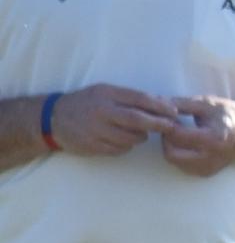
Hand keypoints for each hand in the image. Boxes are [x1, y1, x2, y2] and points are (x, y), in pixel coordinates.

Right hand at [42, 83, 184, 156]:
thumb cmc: (87, 103)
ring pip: (130, 137)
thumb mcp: (105, 93)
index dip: (160, 107)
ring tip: (142, 134)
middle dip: (158, 124)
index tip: (174, 112)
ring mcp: (95, 130)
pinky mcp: (92, 145)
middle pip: (136, 119)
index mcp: (106, 94)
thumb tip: (163, 102)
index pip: (139, 99)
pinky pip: (119, 149)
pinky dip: (127, 146)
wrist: (52, 118)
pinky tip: (124, 141)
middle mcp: (101, 111)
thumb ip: (131, 97)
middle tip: (170, 127)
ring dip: (142, 137)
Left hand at [158, 96, 234, 176]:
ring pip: (175, 161)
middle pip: (171, 153)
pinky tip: (188, 144)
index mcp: (212, 138)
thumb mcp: (206, 103)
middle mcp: (210, 157)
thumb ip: (180, 104)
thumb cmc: (230, 115)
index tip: (168, 116)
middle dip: (166, 139)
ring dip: (172, 147)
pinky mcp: (206, 172)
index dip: (166, 124)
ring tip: (181, 134)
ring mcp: (208, 167)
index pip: (176, 135)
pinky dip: (180, 155)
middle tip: (173, 127)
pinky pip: (183, 166)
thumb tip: (155, 103)